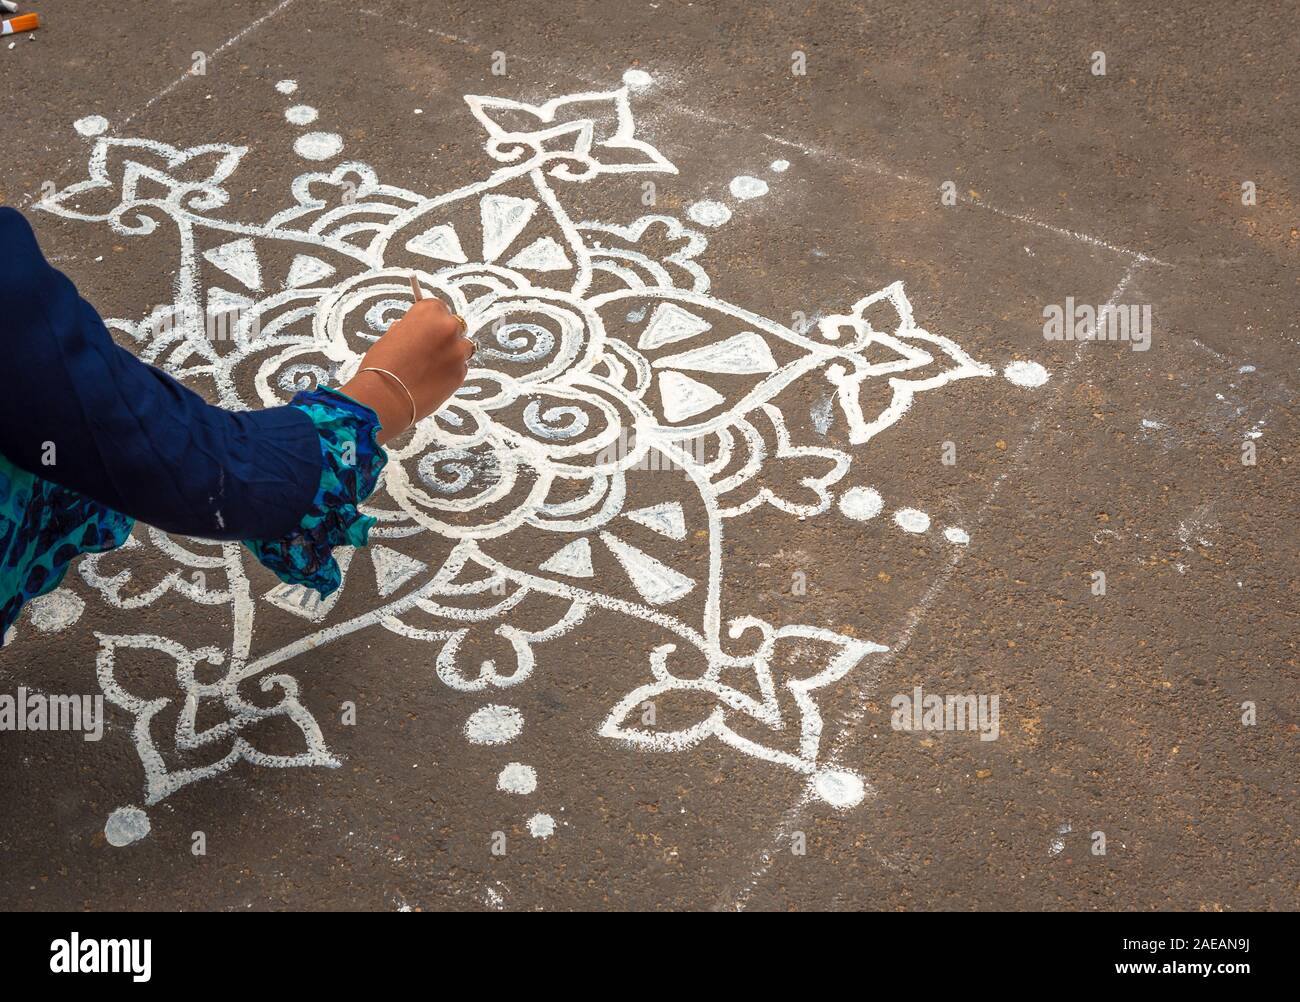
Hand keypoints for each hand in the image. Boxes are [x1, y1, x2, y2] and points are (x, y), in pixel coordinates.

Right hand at [338, 298, 473, 443]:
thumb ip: (411, 330)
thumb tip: (418, 332)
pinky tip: (432, 379)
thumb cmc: (382, 367)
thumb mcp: (392, 337)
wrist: (385, 397)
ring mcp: (457, 351)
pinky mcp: (461, 373)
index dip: (431, 320)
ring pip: (463, 347)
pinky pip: (460, 368)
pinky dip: (450, 372)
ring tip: (430, 366)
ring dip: (451, 354)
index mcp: (428, 311)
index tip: (426, 328)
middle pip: (455, 325)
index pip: (438, 307)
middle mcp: (448, 327)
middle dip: (444, 336)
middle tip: (429, 349)